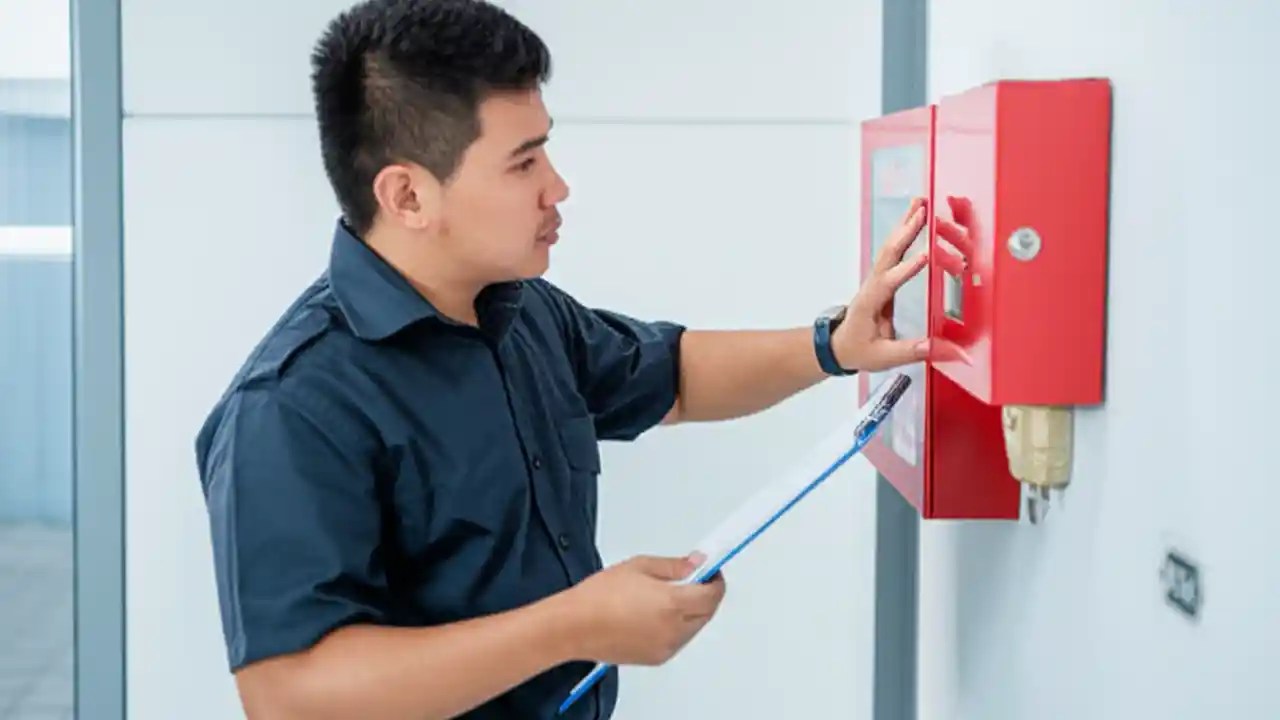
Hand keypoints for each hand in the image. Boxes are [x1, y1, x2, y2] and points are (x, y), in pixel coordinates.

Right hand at [566, 554, 725, 665]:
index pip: (712, 595)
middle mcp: (674, 630)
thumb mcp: (640, 566)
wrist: (574, 626)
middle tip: (691, 580)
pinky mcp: (656, 658)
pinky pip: (678, 640)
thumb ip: (674, 566)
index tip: (710, 571)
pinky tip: (655, 614)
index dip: (715, 581)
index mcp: (672, 604)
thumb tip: (697, 564)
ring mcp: (666, 647)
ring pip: (694, 627)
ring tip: (666, 597)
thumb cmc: (599, 596)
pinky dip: (676, 626)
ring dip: (691, 611)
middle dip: (704, 595)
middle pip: (707, 612)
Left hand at [832, 196, 930, 371]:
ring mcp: (877, 279)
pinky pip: (894, 250)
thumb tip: (947, 350)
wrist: (838, 346)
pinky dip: (905, 232)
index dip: (906, 269)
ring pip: (891, 247)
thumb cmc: (858, 349)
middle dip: (906, 232)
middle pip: (889, 254)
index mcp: (871, 303)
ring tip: (921, 204)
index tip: (926, 255)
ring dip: (905, 224)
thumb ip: (914, 351)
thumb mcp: (884, 357)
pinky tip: (915, 218)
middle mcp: (873, 286)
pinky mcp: (883, 277)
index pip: (889, 282)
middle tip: (923, 212)